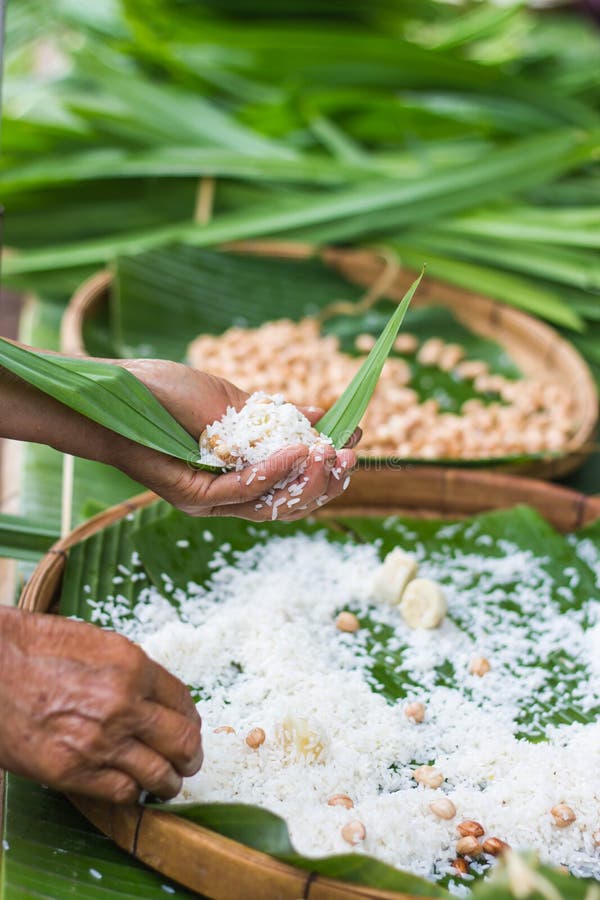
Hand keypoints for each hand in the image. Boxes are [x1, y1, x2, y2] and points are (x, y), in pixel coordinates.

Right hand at [0, 606, 202, 802]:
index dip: (190, 720)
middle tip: (189, 762)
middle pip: (181, 741)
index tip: (188, 728)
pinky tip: (132, 789)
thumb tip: (153, 694)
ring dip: (169, 782)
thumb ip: (130, 671)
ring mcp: (100, 741)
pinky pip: (122, 792)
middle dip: (190, 756)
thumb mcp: (97, 643)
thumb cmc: (35, 648)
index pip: (183, 701)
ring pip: (158, 774)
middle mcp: (124, 705)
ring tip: (168, 784)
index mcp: (133, 667)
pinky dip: (133, 794)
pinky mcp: (72, 771)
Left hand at [112, 359, 359, 521]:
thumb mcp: (231, 403)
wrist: (116, 393)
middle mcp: (228, 494)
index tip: (357, 437)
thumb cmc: (166, 394)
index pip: (295, 481)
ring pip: (273, 504)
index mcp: (241, 473)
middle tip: (350, 456)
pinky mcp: (193, 496)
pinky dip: (275, 473)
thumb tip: (322, 416)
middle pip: (291, 502)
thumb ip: (274, 417)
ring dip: (308, 480)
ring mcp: (210, 499)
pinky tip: (299, 451)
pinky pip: (244, 491)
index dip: (329, 465)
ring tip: (331, 453)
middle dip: (327, 481)